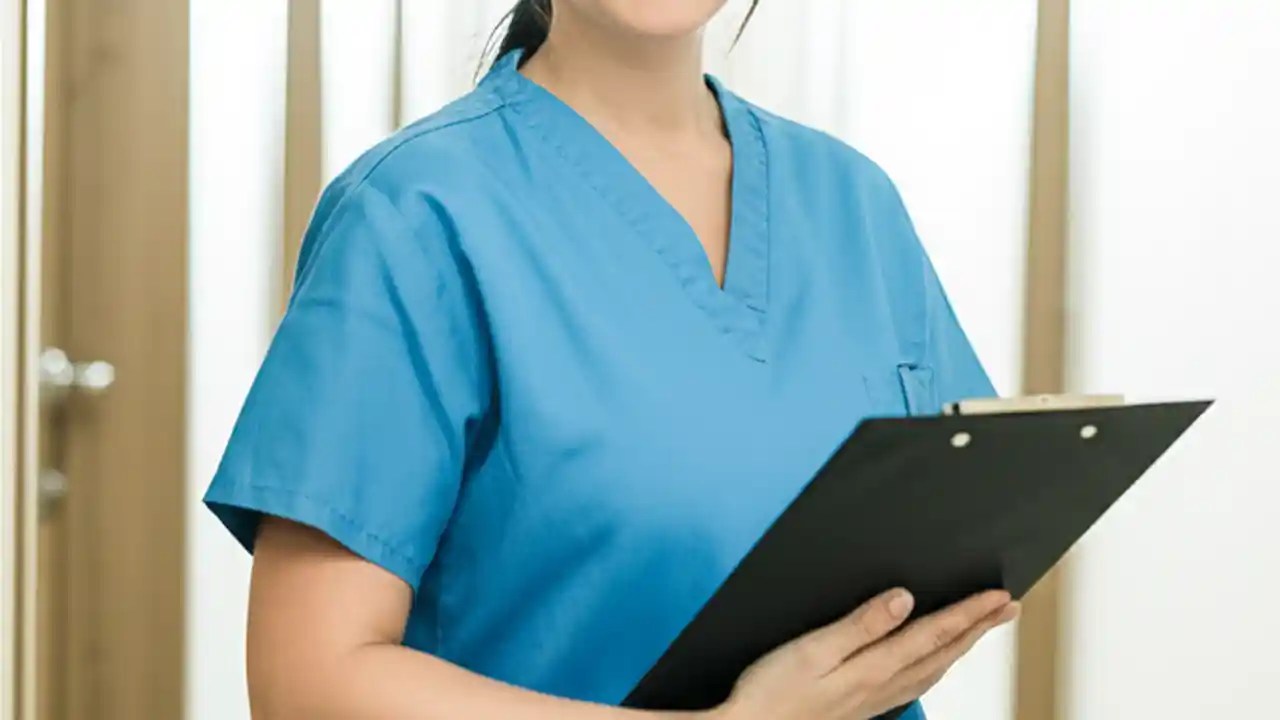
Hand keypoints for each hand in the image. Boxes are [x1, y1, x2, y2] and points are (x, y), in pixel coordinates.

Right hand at [711, 588, 1019, 719]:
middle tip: (1008, 607)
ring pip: (933, 670)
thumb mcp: (811, 650)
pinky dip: (935, 666)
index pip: (934, 634)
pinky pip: (914, 684)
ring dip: (962, 646)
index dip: (969, 613)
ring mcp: (872, 701)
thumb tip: (903, 598)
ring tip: (981, 628)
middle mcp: (881, 686)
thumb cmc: (770, 694)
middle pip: (943, 653)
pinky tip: (933, 664)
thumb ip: (859, 624)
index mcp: (873, 668)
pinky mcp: (859, 707)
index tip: (999, 595)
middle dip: (978, 627)